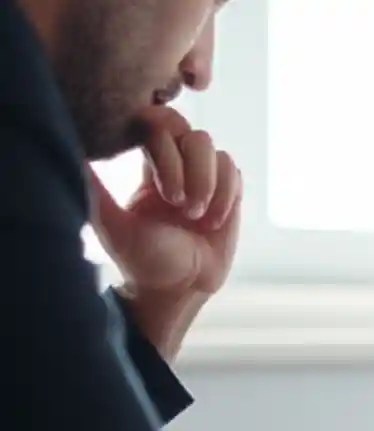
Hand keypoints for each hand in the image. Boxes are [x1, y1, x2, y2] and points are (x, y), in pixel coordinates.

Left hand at [87, 106, 243, 361]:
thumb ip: (95, 188)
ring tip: (197, 218)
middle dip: (188, 168)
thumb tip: (69, 153)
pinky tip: (214, 221)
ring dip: (207, 184)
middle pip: (190, 133)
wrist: (177, 290)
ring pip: (214, 150)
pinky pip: (233, 172)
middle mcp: (178, 166)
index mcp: (147, 166)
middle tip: (179, 206)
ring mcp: (205, 178)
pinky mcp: (229, 193)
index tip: (161, 192)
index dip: (164, 148)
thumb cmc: (141, 260)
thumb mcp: (112, 224)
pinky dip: (225, 195)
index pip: (157, 127)